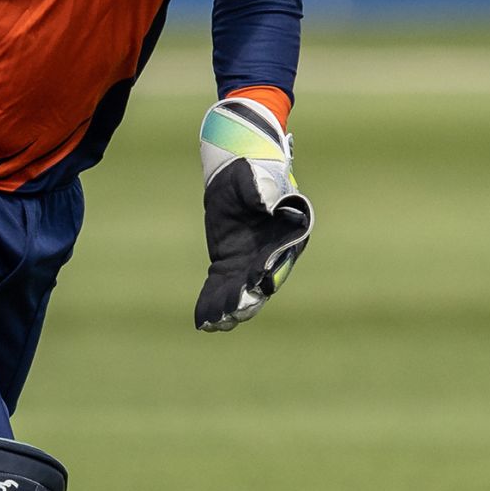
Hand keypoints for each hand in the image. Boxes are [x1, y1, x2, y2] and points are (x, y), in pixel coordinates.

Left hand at [195, 97, 313, 331]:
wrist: (238, 167)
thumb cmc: (253, 169)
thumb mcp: (257, 176)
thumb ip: (263, 190)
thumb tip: (267, 204)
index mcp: (288, 234)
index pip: (279, 259)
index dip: (267, 273)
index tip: (256, 284)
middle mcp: (273, 254)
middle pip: (261, 284)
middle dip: (246, 299)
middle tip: (231, 313)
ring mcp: (251, 262)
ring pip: (241, 292)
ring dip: (228, 308)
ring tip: (213, 323)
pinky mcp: (230, 264)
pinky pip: (221, 288)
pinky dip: (212, 302)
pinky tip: (201, 320)